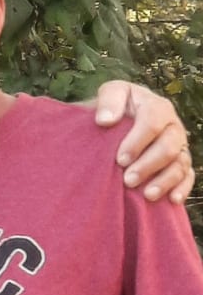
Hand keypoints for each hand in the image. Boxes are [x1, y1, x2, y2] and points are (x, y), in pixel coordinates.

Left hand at [95, 80, 194, 203]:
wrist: (113, 123)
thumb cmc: (111, 109)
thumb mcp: (109, 94)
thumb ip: (109, 100)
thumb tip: (105, 120)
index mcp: (156, 107)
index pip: (153, 121)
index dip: (137, 141)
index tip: (119, 159)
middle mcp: (172, 126)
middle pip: (169, 146)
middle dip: (149, 164)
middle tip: (127, 180)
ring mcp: (178, 145)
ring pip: (180, 163)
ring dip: (164, 180)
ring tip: (146, 195)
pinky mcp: (179, 163)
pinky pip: (187, 176)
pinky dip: (182, 188)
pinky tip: (172, 200)